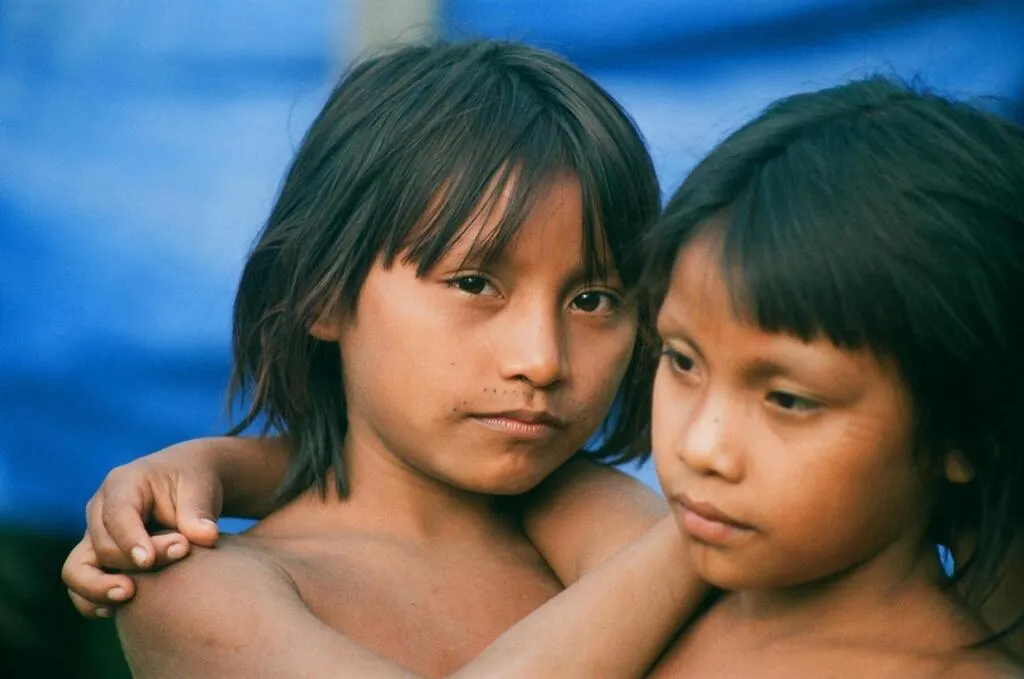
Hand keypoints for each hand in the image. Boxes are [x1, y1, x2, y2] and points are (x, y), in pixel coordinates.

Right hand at [61, 440, 227, 615]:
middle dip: (135, 561)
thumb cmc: (193, 483)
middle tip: (179, 555)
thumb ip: (199, 511)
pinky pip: (81, 585)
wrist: (187, 487)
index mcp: (123, 484)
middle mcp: (100, 510)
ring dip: (99, 588)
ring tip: (128, 596)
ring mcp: (94, 535)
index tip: (148, 562)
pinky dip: (92, 600)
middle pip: (103, 544)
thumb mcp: (200, 487)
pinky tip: (116, 611)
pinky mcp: (97, 559)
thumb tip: (206, 536)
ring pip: (77, 569)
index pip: (117, 514)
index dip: (129, 539)